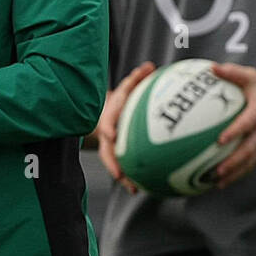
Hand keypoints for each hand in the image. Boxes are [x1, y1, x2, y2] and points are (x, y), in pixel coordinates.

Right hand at [97, 61, 155, 194]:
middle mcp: (107, 135)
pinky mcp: (119, 155)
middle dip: (112, 164)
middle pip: (106, 152)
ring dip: (123, 177)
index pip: (106, 123)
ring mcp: (111, 147)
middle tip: (119, 175)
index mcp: (108, 118)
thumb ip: (137, 78)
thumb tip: (149, 66)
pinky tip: (143, 189)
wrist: (108, 112)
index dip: (107, 129)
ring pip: (114, 164)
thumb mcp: (127, 86)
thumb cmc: (122, 98)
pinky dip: (133, 178)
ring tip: (134, 189)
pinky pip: (125, 167)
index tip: (111, 136)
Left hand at [209, 62, 255, 188]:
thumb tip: (211, 68)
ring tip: (216, 184)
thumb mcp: (253, 77)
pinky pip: (252, 165)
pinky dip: (238, 175)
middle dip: (234, 163)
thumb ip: (233, 73)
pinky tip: (221, 183)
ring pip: (251, 162)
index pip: (248, 123)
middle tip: (217, 172)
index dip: (235, 132)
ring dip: (235, 174)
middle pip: (250, 150)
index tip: (220, 141)